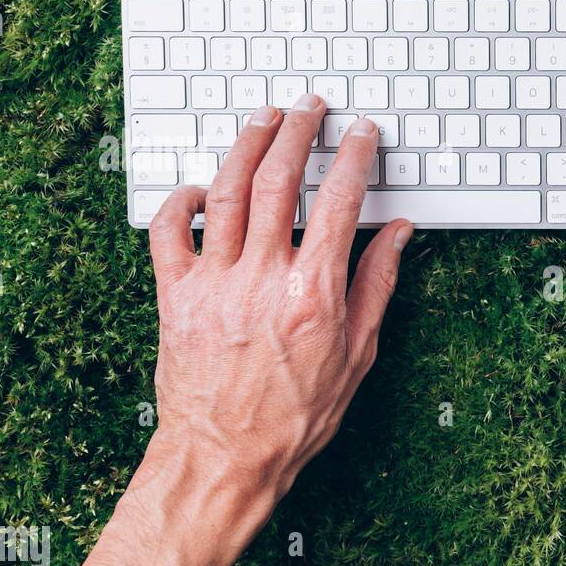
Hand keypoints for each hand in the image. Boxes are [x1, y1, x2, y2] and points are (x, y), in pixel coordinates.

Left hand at [145, 94, 410, 526]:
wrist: (225, 457)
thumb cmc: (294, 418)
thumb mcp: (356, 356)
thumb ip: (377, 287)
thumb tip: (398, 235)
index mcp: (312, 295)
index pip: (340, 203)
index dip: (354, 158)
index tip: (362, 134)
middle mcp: (261, 279)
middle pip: (278, 181)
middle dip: (298, 133)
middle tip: (311, 108)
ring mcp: (214, 283)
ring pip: (227, 192)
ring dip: (247, 146)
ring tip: (264, 119)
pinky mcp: (175, 295)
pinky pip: (168, 230)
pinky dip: (182, 199)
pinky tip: (202, 186)